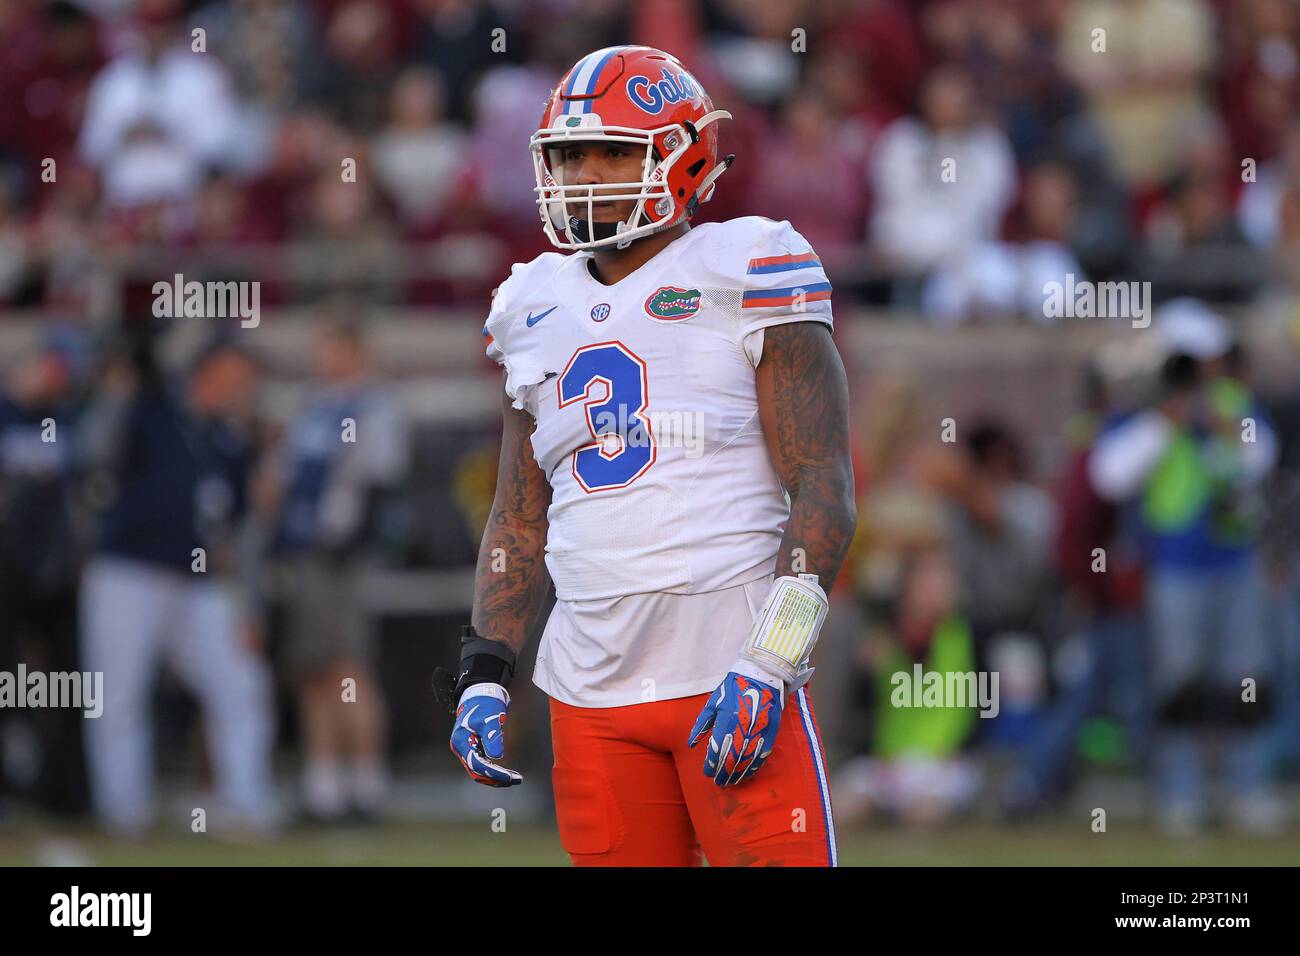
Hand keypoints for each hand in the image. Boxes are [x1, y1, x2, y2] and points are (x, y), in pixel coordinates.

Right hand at [449, 683, 522, 786]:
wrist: (480, 693)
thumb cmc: (485, 704)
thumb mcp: (490, 719)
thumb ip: (492, 738)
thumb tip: (497, 757)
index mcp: (462, 742)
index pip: (478, 765)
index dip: (495, 773)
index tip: (510, 777)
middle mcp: (461, 748)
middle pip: (477, 772)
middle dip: (496, 778)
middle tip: (516, 779)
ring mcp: (466, 748)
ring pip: (479, 770)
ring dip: (495, 776)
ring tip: (513, 778)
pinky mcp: (472, 747)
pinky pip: (481, 764)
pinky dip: (493, 770)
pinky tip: (505, 772)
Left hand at [688, 669, 783, 786]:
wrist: (762, 676)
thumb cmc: (734, 689)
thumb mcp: (713, 703)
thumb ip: (702, 725)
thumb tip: (691, 744)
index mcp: (726, 720)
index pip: (717, 749)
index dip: (712, 764)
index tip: (707, 773)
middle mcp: (743, 728)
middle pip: (731, 758)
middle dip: (724, 773)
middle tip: (718, 782)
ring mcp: (758, 731)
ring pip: (747, 760)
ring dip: (738, 773)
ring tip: (731, 782)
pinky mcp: (771, 732)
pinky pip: (762, 754)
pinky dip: (754, 766)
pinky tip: (748, 773)